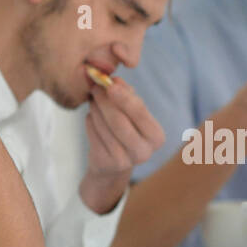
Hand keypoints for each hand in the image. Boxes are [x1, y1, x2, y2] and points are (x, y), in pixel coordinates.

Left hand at [81, 78, 165, 214]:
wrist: (113, 165)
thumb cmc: (126, 131)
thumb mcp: (132, 113)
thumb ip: (127, 94)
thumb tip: (115, 81)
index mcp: (156, 137)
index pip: (139, 112)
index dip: (123, 97)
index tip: (110, 84)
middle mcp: (144, 152)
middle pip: (118, 120)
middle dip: (104, 101)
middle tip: (95, 88)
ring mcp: (124, 161)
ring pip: (103, 126)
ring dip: (95, 109)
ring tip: (94, 101)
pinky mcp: (106, 163)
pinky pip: (93, 134)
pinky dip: (90, 121)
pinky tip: (92, 117)